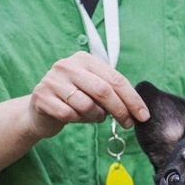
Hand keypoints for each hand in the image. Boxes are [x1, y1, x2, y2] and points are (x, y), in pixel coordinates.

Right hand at [24, 51, 149, 139]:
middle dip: (121, 111)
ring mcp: (53, 80)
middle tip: (128, 124)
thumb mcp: (95, 93)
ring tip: (92, 116)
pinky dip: (77, 120)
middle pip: (104, 91)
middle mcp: (67, 66)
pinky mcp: (42, 97)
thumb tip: (139, 111)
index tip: (144, 116)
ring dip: (95, 116)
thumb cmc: (75, 101)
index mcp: (85, 60)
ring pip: (87, 105)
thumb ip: (114, 95)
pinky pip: (70, 115)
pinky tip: (74, 117)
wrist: (40, 111)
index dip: (132, 99)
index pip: (116, 79)